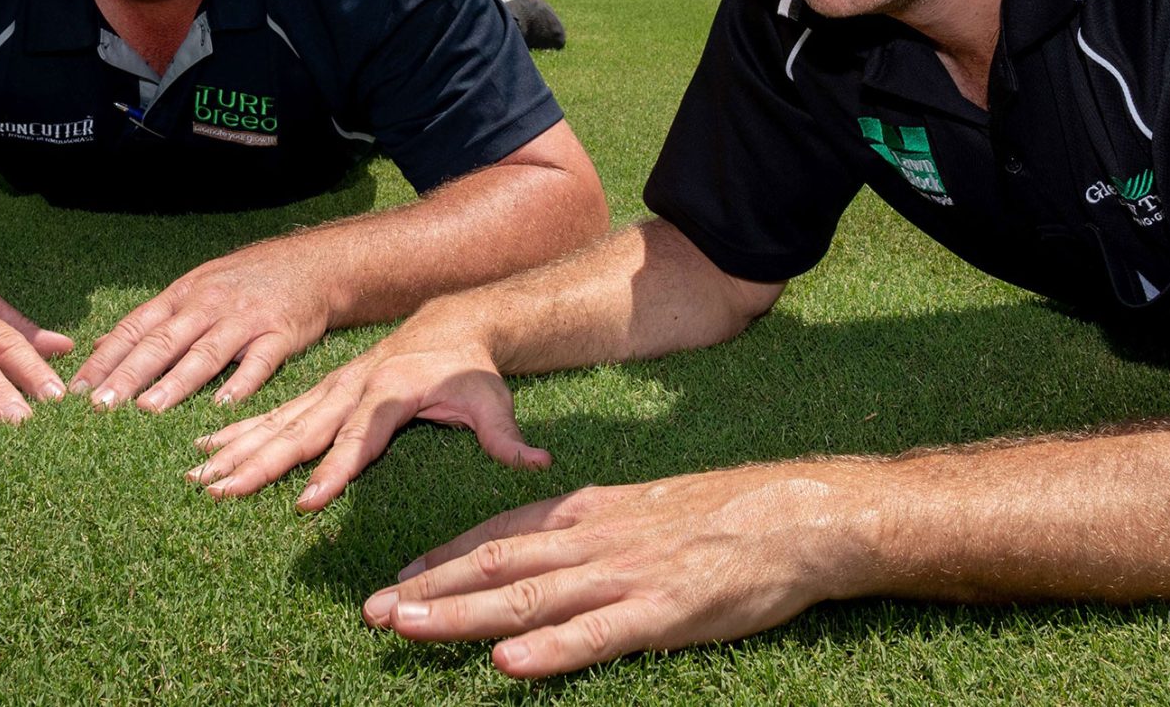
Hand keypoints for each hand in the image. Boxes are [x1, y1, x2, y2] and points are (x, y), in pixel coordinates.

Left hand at [70, 246, 331, 414]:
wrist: (313, 263)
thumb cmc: (246, 281)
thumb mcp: (193, 288)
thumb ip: (150, 321)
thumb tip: (98, 348)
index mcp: (182, 296)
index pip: (134, 329)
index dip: (105, 360)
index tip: (77, 391)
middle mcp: (208, 305)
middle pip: (162, 342)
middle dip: (129, 375)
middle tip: (101, 407)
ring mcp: (244, 318)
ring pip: (204, 352)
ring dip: (176, 382)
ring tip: (149, 410)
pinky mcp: (280, 332)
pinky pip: (259, 360)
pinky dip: (242, 382)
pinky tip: (224, 404)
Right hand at [187, 326, 547, 509]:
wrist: (448, 322)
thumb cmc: (470, 367)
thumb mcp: (493, 398)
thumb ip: (507, 435)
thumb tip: (538, 461)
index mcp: (389, 393)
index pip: (358, 439)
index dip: (334, 470)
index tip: (307, 501)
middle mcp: (351, 390)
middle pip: (303, 432)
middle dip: (262, 463)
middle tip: (223, 491)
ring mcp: (331, 390)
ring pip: (279, 423)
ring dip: (238, 449)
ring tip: (199, 476)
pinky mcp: (320, 394)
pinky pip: (274, 415)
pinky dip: (238, 431)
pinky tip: (204, 449)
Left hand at [360, 464, 865, 677]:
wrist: (798, 515)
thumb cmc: (726, 518)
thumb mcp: (644, 508)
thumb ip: (592, 529)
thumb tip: (544, 547)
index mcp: (590, 514)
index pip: (500, 536)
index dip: (443, 557)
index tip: (396, 578)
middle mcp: (594, 540)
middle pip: (496, 566)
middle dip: (429, 589)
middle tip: (371, 612)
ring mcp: (625, 577)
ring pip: (527, 599)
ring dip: (460, 614)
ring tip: (406, 626)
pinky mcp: (662, 614)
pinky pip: (595, 636)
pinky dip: (548, 650)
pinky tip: (506, 662)